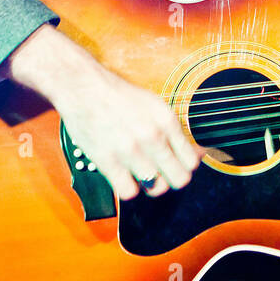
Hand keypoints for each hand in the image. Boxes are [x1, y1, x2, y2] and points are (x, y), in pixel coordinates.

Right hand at [1, 25, 203, 198]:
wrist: (84, 88)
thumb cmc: (118, 95)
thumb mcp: (154, 105)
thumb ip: (173, 130)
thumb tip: (196, 152)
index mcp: (167, 120)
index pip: (192, 160)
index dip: (188, 165)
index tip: (180, 163)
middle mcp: (152, 136)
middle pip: (180, 179)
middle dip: (174, 178)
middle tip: (164, 172)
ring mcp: (130, 151)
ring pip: (156, 188)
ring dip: (151, 184)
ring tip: (142, 172)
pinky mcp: (108, 161)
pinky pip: (129, 192)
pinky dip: (129, 189)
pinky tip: (126, 177)